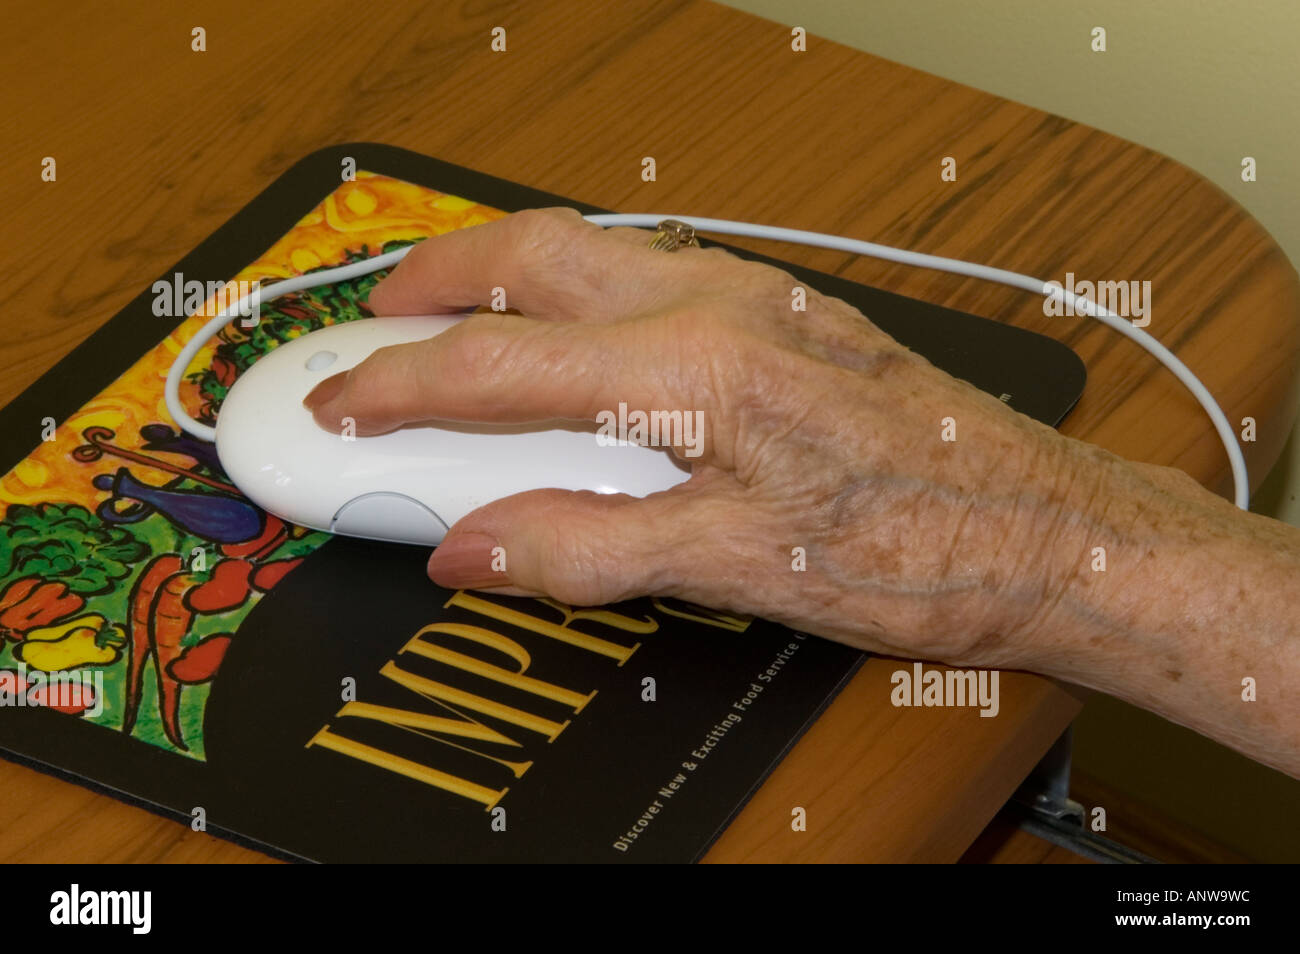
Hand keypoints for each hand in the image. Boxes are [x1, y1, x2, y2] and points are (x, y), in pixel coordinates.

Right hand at [303, 207, 1108, 669]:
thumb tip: (472, 548)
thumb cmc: (919, 551)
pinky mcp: (785, 312)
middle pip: (533, 253)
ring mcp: (758, 295)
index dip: (394, 389)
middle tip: (374, 324)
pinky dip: (577, 296)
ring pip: (592, 253)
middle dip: (434, 277)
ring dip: (505, 277)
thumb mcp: (734, 572)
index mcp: (695, 367)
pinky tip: (574, 345)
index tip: (337, 406)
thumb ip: (587, 550)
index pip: (498, 366)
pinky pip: (649, 276)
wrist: (1045, 533)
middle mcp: (722, 304)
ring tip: (456, 325)